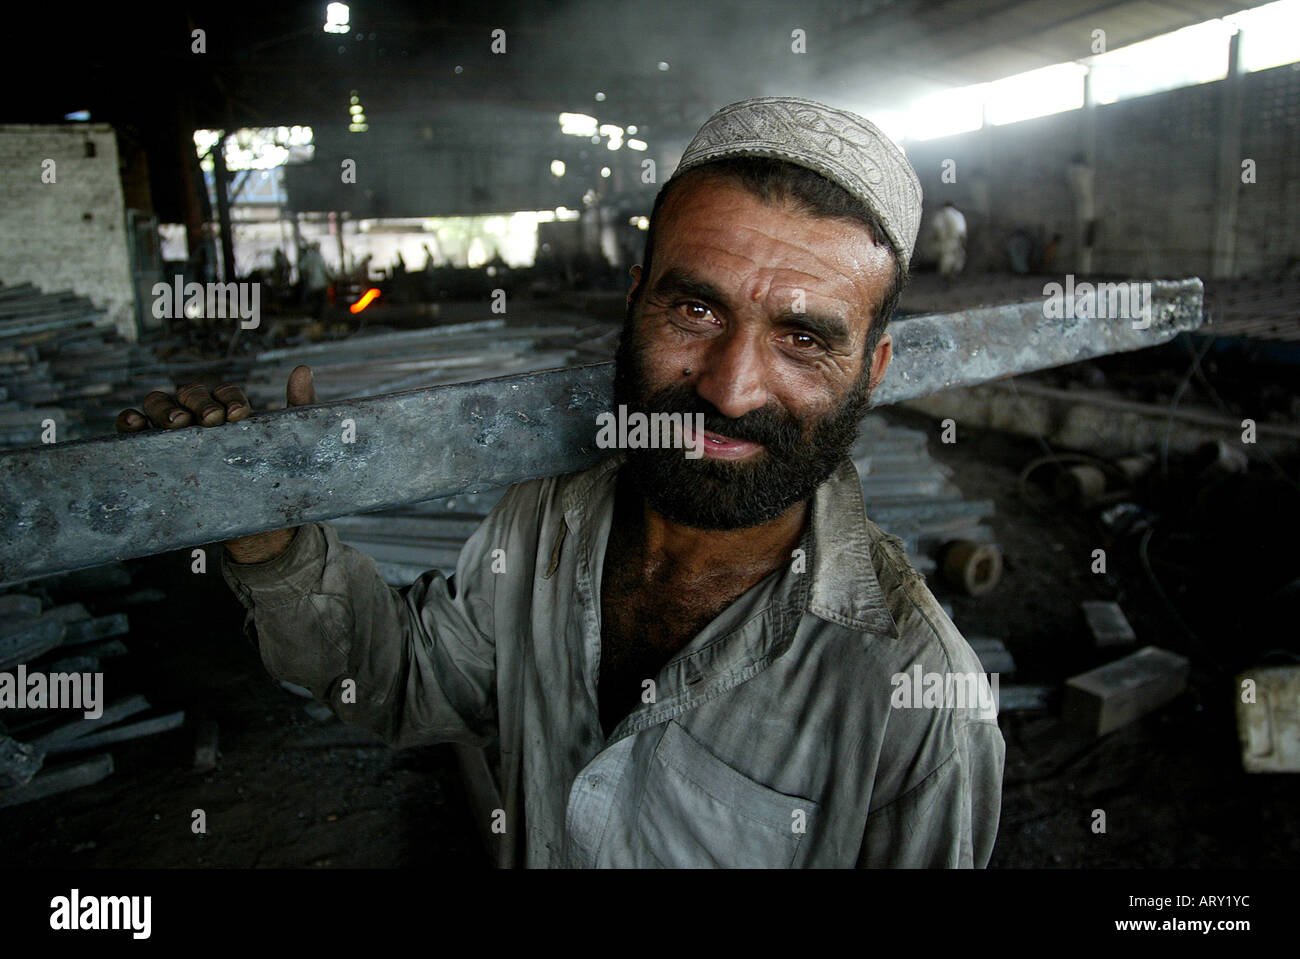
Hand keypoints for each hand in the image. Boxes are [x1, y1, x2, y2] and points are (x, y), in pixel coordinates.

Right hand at [116, 366, 318, 563]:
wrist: (259, 531)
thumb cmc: (273, 481)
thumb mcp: (290, 446)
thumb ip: (299, 406)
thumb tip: (302, 369)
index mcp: (230, 413)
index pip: (224, 393)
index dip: (229, 398)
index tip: (239, 415)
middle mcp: (199, 420)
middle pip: (188, 394)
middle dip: (196, 401)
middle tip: (210, 420)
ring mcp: (173, 437)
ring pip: (158, 406)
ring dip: (164, 408)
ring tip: (179, 424)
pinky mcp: (154, 457)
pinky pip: (133, 431)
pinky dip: (129, 421)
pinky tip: (136, 425)